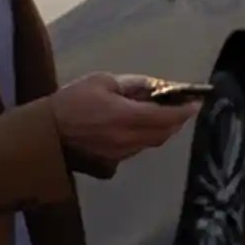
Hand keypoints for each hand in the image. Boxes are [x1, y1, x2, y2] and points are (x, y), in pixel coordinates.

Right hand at [49, 72, 201, 163]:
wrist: (46, 135)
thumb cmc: (72, 102)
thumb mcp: (101, 82)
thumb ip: (130, 85)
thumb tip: (152, 87)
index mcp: (128, 117)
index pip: (168, 116)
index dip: (186, 110)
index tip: (197, 102)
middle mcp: (130, 139)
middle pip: (164, 133)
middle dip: (177, 120)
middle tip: (182, 108)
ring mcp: (122, 154)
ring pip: (151, 143)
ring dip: (162, 130)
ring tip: (163, 116)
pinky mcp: (112, 163)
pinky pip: (137, 149)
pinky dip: (145, 138)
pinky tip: (138, 129)